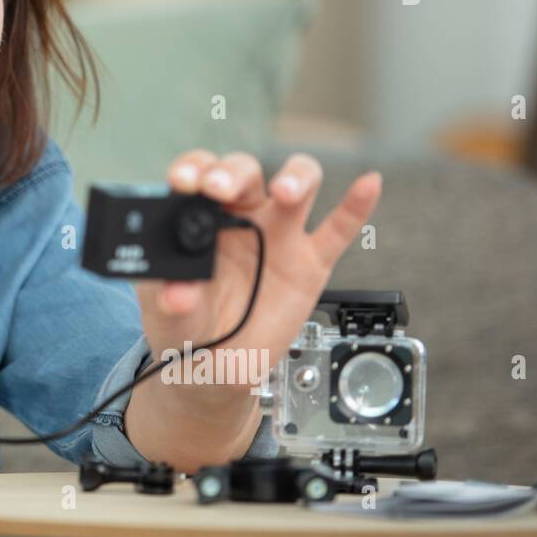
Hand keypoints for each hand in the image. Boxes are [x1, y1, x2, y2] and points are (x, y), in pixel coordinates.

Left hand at [135, 150, 381, 397]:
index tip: (185, 182)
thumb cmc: (186, 325)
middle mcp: (242, 217)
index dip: (194, 169)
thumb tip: (177, 294)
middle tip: (220, 188)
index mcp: (201, 218)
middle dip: (234, 172)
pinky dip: (356, 206)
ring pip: (297, 187)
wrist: (214, 368)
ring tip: (285, 191)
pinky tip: (367, 184)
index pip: (200, 175)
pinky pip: (338, 230)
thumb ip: (170, 296)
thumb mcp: (169, 312)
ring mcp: (279, 237)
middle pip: (246, 173)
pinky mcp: (310, 264)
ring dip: (294, 178)